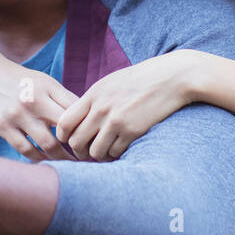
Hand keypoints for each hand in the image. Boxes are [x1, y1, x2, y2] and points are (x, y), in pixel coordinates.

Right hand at [0, 48, 79, 161]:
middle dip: (78, 145)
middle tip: (86, 155)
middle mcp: (34, 101)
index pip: (75, 111)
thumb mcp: (46, 82)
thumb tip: (88, 119)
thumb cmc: (23, 80)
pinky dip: (38, 157)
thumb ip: (65, 98)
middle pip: (64, 130)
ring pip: (46, 144)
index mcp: (48, 89)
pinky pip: (25, 149)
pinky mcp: (2, 126)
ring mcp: (17, 115)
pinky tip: (46, 159)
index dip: (87, 126)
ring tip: (69, 162)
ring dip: (61, 157)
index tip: (94, 138)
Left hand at [56, 50, 197, 160]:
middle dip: (79, 152)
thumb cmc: (141, 80)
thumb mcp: (111, 83)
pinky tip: (121, 149)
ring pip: (95, 152)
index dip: (64, 137)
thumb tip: (79, 120)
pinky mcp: (132, 131)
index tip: (71, 141)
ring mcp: (116, 120)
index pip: (64, 123)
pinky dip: (116, 155)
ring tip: (105, 153)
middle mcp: (101, 108)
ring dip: (99, 156)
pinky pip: (115, 153)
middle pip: (76, 142)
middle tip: (87, 154)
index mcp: (93, 95)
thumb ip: (94, 100)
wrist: (170, 77)